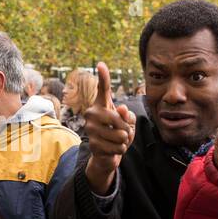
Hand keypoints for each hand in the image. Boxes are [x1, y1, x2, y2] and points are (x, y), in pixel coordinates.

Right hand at [83, 62, 135, 195]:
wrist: (105, 154)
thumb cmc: (117, 133)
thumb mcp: (126, 122)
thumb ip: (127, 115)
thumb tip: (121, 109)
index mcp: (101, 105)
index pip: (103, 89)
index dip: (104, 77)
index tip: (101, 64)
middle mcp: (91, 114)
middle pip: (118, 119)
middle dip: (127, 129)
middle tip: (123, 132)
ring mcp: (90, 129)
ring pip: (120, 135)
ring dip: (125, 141)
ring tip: (118, 141)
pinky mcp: (92, 144)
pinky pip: (118, 147)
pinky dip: (121, 150)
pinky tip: (114, 149)